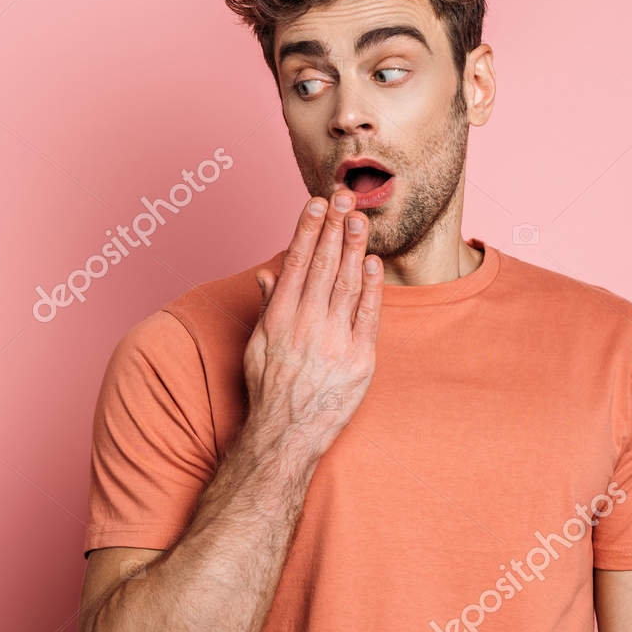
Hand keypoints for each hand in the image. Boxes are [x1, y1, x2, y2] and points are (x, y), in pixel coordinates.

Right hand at [241, 191, 382, 461]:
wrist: (286, 434)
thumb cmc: (269, 389)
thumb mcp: (257, 345)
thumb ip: (268, 306)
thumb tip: (269, 273)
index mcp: (279, 318)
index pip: (297, 262)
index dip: (308, 230)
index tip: (317, 203)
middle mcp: (306, 324)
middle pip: (325, 265)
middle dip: (335, 227)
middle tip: (345, 197)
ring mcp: (334, 341)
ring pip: (348, 283)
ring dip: (355, 247)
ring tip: (361, 219)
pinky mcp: (360, 359)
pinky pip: (369, 315)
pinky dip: (372, 287)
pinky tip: (374, 262)